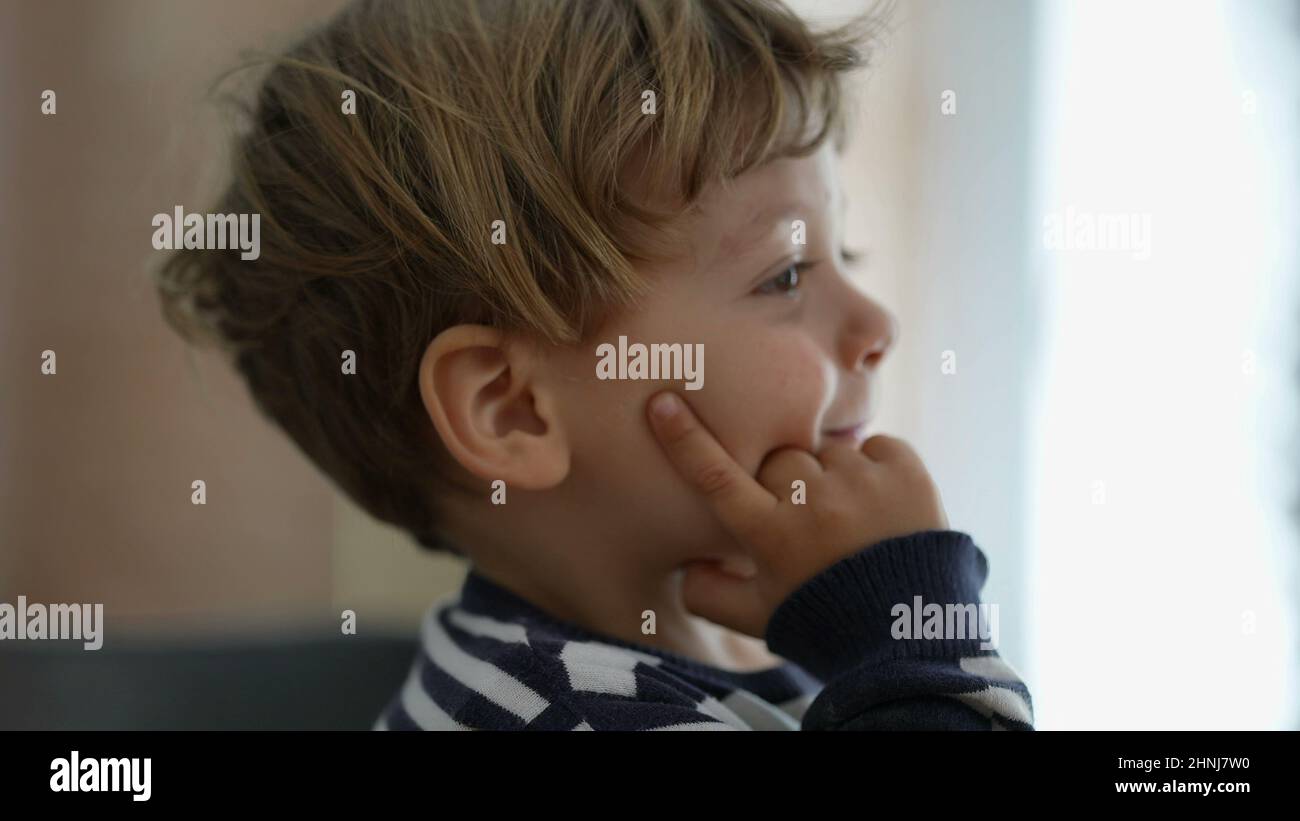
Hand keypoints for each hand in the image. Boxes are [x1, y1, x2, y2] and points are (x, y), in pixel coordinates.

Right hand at [646, 391, 948, 638]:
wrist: (915, 634)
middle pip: (779, 461)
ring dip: (834, 479)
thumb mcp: (757, 619)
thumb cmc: (826, 625)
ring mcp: (860, 482)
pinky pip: (877, 446)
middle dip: (787, 485)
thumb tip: (682, 563)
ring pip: (828, 452)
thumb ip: (707, 594)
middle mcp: (811, 501)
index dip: (684, 438)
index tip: (662, 401)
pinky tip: (881, 509)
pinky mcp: (906, 471)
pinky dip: (877, 470)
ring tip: (854, 526)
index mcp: (769, 534)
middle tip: (811, 526)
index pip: (715, 477)